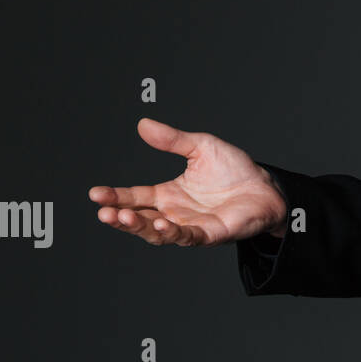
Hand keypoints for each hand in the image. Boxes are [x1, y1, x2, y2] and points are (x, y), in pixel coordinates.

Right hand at [89, 117, 287, 245]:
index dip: (115, 196)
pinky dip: (171, 232)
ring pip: (157, 233)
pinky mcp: (208, 234)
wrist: (265, 185)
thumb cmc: (234, 169)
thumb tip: (143, 124)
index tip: (95, 194)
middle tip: (103, 212)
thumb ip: (172, 140)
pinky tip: (160, 224)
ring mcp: (189, 226)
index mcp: (168, 195)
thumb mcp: (200, 147)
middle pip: (139, 219)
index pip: (135, 197)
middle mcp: (174, 214)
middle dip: (120, 217)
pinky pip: (185, 237)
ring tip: (123, 217)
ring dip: (139, 227)